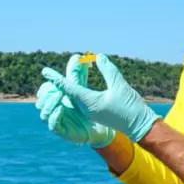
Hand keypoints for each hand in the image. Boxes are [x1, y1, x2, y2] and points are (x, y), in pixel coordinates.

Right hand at [36, 55, 115, 147]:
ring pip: (43, 113)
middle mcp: (54, 111)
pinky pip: (53, 125)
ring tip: (59, 95)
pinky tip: (61, 108)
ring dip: (49, 103)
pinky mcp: (63, 132)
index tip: (49, 77)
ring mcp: (58, 121)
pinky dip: (55, 116)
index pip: (44, 92)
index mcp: (57, 100)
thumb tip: (77, 57)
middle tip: (56, 88)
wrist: (103, 127)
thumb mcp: (84, 88)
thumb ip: (78, 75)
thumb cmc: (92, 109)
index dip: (46, 86)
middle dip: (45, 94)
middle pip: (40, 102)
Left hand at [42, 54, 159, 141]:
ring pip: (72, 98)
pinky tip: (73, 87)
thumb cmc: (130, 107)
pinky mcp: (95, 113)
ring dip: (65, 88)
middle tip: (47, 72)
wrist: (139, 126)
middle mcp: (86, 108)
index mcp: (89, 102)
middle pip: (67, 93)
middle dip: (58, 83)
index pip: (68, 87)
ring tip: (57, 78)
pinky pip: (79, 102)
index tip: (44, 71)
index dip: (56, 78)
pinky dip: (74, 92)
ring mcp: (90, 112)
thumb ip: (108, 70)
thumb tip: (98, 57)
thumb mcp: (119, 85)